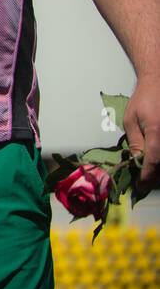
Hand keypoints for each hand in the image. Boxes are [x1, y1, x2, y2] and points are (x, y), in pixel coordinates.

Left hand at [124, 74, 159, 198]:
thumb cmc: (144, 101)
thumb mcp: (132, 120)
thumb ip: (136, 142)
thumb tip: (135, 162)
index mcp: (157, 133)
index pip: (153, 162)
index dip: (146, 177)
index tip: (139, 187)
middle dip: (154, 179)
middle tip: (142, 185)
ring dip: (159, 172)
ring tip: (148, 177)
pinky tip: (156, 166)